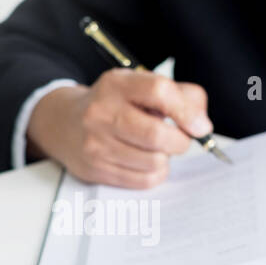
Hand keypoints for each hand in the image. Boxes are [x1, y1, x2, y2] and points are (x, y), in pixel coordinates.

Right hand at [26, 69, 212, 188]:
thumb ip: (179, 95)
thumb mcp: (141, 87)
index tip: (200, 126)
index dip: (187, 111)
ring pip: (154, 162)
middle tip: (180, 139)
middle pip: (156, 135)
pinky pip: (143, 180)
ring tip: (155, 148)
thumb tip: (201, 122)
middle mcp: (101, 112)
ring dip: (165, 158)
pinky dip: (154, 173)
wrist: (64, 123)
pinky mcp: (95, 168)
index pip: (159, 92)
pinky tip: (145, 161)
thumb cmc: (114, 105)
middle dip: (180, 142)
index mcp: (117, 84)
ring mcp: (96, 143)